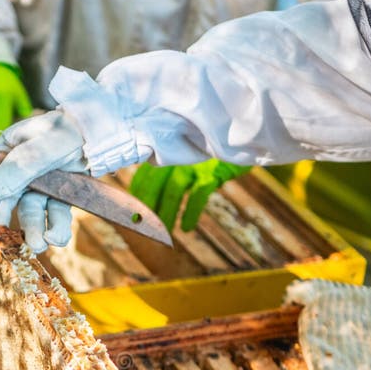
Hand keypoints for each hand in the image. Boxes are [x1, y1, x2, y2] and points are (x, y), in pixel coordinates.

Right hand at [0, 109, 86, 252]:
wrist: (107, 130)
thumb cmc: (72, 129)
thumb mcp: (42, 146)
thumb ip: (16, 169)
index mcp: (8, 150)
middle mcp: (21, 168)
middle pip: (5, 202)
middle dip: (3, 227)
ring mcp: (41, 181)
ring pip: (31, 212)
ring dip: (34, 231)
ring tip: (39, 245)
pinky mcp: (60, 192)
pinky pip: (53, 214)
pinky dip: (56, 227)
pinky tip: (58, 237)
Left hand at [130, 159, 251, 231]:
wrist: (240, 136)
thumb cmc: (211, 151)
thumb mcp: (187, 155)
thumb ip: (170, 169)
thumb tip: (151, 195)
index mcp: (167, 153)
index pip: (143, 175)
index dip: (135, 195)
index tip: (129, 212)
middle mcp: (177, 157)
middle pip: (154, 184)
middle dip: (146, 207)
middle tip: (140, 227)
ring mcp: (193, 164)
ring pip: (173, 192)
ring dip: (167, 214)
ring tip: (163, 233)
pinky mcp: (212, 172)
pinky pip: (198, 195)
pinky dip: (191, 212)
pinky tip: (187, 227)